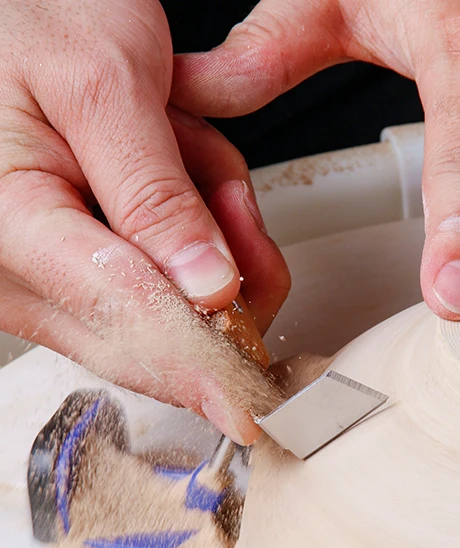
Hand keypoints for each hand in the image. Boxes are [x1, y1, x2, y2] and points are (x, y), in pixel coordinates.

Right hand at [0, 1, 289, 443]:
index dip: (201, 370)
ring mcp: (51, 278)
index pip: (127, 320)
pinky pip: (168, 282)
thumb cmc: (32, 15)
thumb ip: (154, 193)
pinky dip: (198, 229)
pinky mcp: (83, 271)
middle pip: (157, 334)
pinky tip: (176, 167)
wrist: (19, 10)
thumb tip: (205, 289)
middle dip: (222, 271)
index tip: (254, 414)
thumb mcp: (102, 81)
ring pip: (176, 308)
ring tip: (177, 143)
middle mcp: (20, 270)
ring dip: (210, 231)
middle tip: (222, 192)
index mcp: (10, 223)